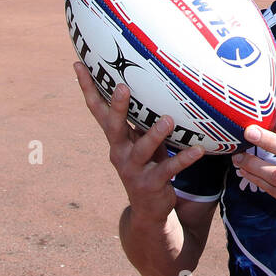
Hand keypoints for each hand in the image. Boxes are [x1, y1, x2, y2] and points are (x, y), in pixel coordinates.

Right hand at [73, 62, 202, 224]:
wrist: (149, 210)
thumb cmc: (148, 165)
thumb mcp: (141, 141)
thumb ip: (142, 119)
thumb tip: (153, 85)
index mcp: (116, 139)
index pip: (97, 110)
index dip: (87, 88)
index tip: (78, 64)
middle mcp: (119, 152)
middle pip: (114, 127)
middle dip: (117, 107)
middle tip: (121, 86)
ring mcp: (134, 169)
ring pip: (142, 149)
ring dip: (155, 134)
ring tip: (168, 120)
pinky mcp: (152, 183)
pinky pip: (169, 168)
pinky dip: (184, 159)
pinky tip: (198, 149)